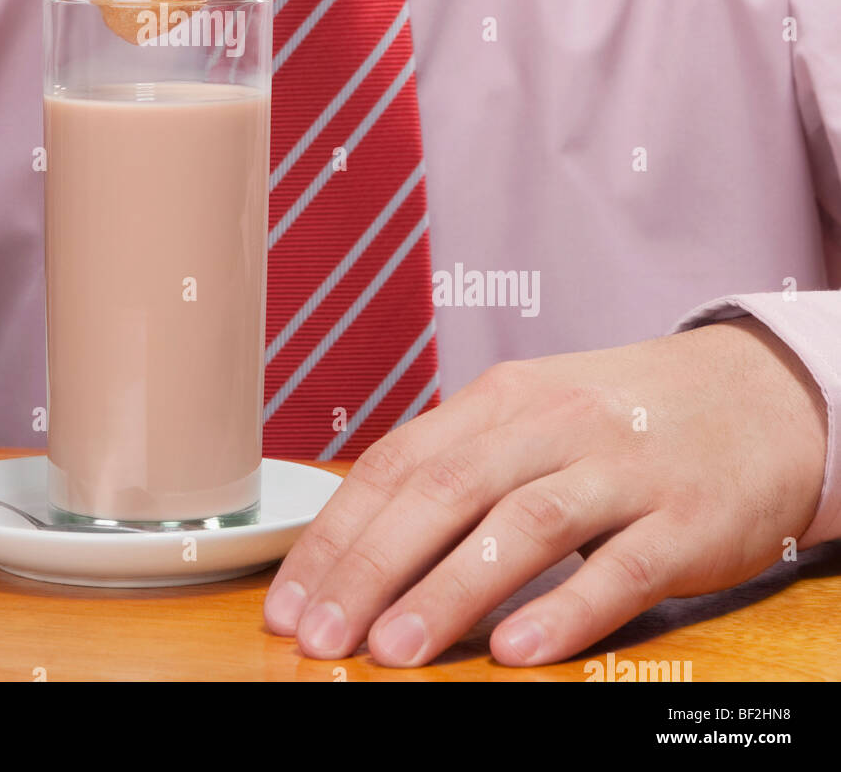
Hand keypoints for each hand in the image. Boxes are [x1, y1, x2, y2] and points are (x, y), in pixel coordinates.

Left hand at [264, 317, 826, 665]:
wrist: (755, 394)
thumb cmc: (618, 416)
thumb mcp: (530, 414)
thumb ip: (458, 463)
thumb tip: (363, 538)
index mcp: (499, 399)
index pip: (396, 464)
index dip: (337, 535)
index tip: (291, 598)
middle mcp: (552, 425)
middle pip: (443, 493)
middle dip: (370, 569)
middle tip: (320, 636)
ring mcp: (621, 469)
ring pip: (521, 527)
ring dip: (449, 592)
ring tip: (392, 650)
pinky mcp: (685, 520)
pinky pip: (621, 568)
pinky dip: (566, 611)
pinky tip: (517, 652)